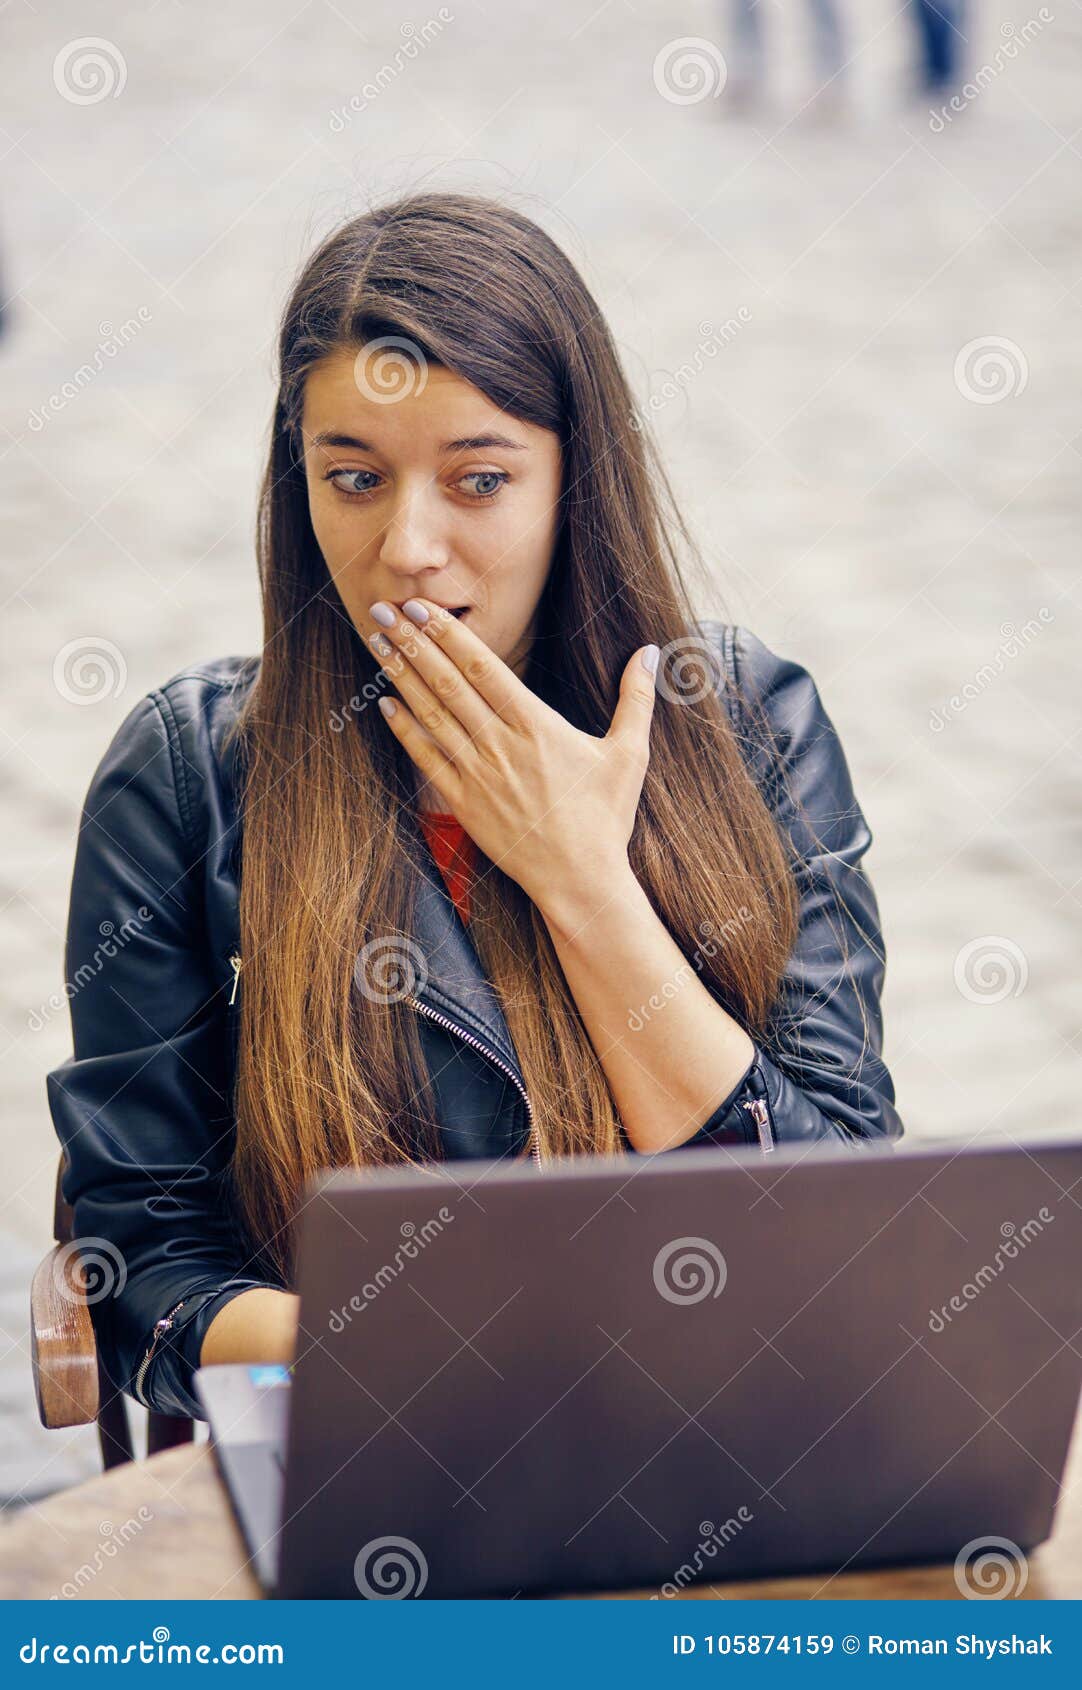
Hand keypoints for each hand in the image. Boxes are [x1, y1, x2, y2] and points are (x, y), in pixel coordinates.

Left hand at [365, 598, 659, 913]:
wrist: (580, 880)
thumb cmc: (606, 819)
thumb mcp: (630, 754)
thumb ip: (636, 699)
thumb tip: (653, 653)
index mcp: (537, 725)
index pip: (483, 667)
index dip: (448, 633)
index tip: (422, 606)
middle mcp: (500, 744)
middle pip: (448, 682)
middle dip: (413, 642)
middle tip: (383, 609)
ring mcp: (477, 774)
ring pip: (431, 714)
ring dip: (401, 676)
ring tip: (378, 643)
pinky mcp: (463, 804)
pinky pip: (426, 759)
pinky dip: (404, 730)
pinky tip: (384, 704)